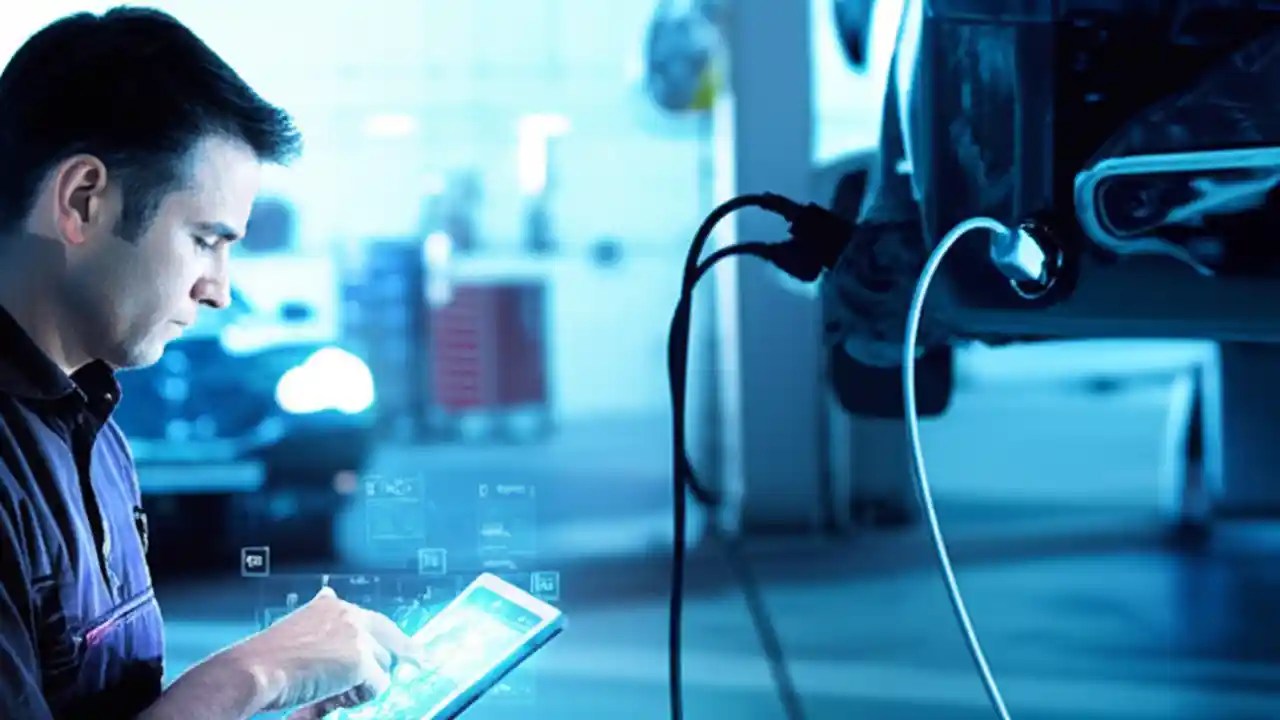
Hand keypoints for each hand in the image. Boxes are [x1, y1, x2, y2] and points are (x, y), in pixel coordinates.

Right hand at [227, 586, 423, 714]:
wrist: (252, 670)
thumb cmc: (264, 660)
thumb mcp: (296, 629)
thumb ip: (321, 621)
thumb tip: (329, 594)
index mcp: (332, 607)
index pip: (377, 622)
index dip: (396, 640)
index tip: (419, 653)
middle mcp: (348, 614)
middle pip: (392, 641)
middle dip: (400, 659)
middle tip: (421, 664)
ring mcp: (356, 636)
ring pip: (382, 669)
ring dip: (360, 687)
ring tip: (325, 694)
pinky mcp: (360, 660)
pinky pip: (374, 688)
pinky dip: (354, 699)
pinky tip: (325, 698)